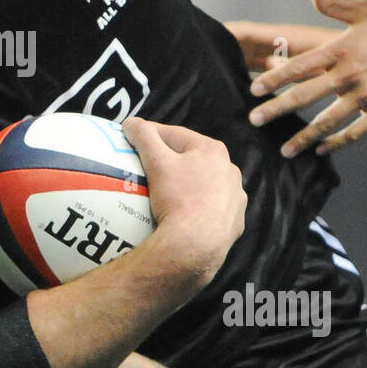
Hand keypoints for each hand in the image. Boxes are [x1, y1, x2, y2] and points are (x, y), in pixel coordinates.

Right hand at [121, 117, 245, 285]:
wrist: (196, 245)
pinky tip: (183, 216)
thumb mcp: (156, 162)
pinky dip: (198, 209)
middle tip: (148, 168)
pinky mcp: (234, 223)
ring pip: (205, 185)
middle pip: (192, 159)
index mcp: (213, 150)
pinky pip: (212, 210)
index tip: (135, 140)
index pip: (175, 135)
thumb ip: (144, 136)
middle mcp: (230, 171)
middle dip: (171, 161)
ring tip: (166, 194)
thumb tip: (131, 122)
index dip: (152, 135)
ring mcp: (235, 198)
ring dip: (187, 184)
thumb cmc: (177, 198)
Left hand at [246, 0, 366, 156]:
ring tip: (284, 150)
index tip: (254, 90)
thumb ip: (334, 4)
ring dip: (303, 137)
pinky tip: (320, 151)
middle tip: (254, 121)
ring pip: (326, 121)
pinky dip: (335, 144)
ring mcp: (366, 96)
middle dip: (276, 110)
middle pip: (305, 96)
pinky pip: (354, 133)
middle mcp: (349, 75)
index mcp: (341, 50)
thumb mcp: (365, 10)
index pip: (298, 67)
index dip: (274, 79)